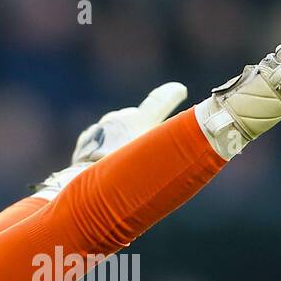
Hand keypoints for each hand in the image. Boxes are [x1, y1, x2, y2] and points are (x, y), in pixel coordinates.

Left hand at [32, 81, 187, 197]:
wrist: (89, 190)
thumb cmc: (129, 178)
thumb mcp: (156, 160)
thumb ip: (170, 146)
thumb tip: (193, 145)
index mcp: (140, 120)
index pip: (160, 101)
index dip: (172, 94)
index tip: (179, 90)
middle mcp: (119, 118)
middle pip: (136, 118)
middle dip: (141, 129)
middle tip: (146, 150)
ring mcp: (101, 127)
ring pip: (116, 130)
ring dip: (121, 140)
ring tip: (124, 164)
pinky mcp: (87, 139)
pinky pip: (100, 139)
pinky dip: (105, 147)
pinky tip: (107, 164)